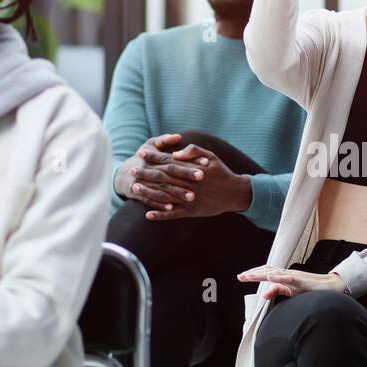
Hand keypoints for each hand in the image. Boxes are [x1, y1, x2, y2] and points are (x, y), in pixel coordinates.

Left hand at [121, 134, 251, 220]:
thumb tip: (176, 152)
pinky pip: (173, 214)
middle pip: (162, 178)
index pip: (168, 161)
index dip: (154, 158)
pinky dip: (161, 215)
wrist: (234, 193)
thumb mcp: (211, 156)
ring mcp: (188, 199)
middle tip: (131, 170)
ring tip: (134, 188)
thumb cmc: (222, 173)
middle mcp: (187, 184)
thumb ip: (193, 151)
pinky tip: (148, 215)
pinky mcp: (191, 211)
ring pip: (165, 196)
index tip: (140, 153)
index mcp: (190, 170)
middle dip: (146, 173)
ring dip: (148, 192)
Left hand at [237, 265, 346, 299]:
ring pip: (275, 273)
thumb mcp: (291, 291)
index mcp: (284, 276)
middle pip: (267, 271)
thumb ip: (277, 291)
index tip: (241, 277)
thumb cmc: (309, 288)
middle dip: (253, 273)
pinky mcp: (302, 280)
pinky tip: (270, 278)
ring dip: (262, 274)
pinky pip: (289, 278)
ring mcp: (294, 276)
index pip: (266, 272)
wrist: (328, 286)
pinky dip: (279, 277)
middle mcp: (287, 273)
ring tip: (250, 276)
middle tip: (240, 276)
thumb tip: (263, 295)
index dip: (254, 273)